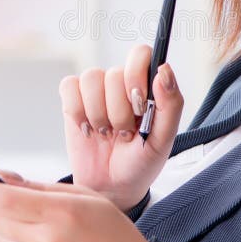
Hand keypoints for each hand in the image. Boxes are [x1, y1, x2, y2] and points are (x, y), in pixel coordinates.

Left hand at [0, 168, 149, 241]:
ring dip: (1, 221)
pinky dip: (16, 241)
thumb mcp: (84, 197)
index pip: (2, 198)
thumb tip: (1, 178)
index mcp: (60, 213)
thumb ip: (39, 187)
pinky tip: (38, 238)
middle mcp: (45, 241)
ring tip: (24, 215)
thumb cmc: (111, 232)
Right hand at [59, 45, 183, 211]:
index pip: (140, 53)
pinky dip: (78, 111)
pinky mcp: (73, 100)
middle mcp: (122, 83)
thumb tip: (164, 70)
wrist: (111, 188)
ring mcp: (96, 90)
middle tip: (124, 132)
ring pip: (91, 78)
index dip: (136, 75)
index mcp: (147, 86)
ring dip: (99, 114)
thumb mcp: (163, 139)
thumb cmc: (141, 162)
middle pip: (114, 73)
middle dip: (119, 110)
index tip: (139, 105)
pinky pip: (69, 86)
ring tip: (107, 134)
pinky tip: (88, 130)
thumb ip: (171, 104)